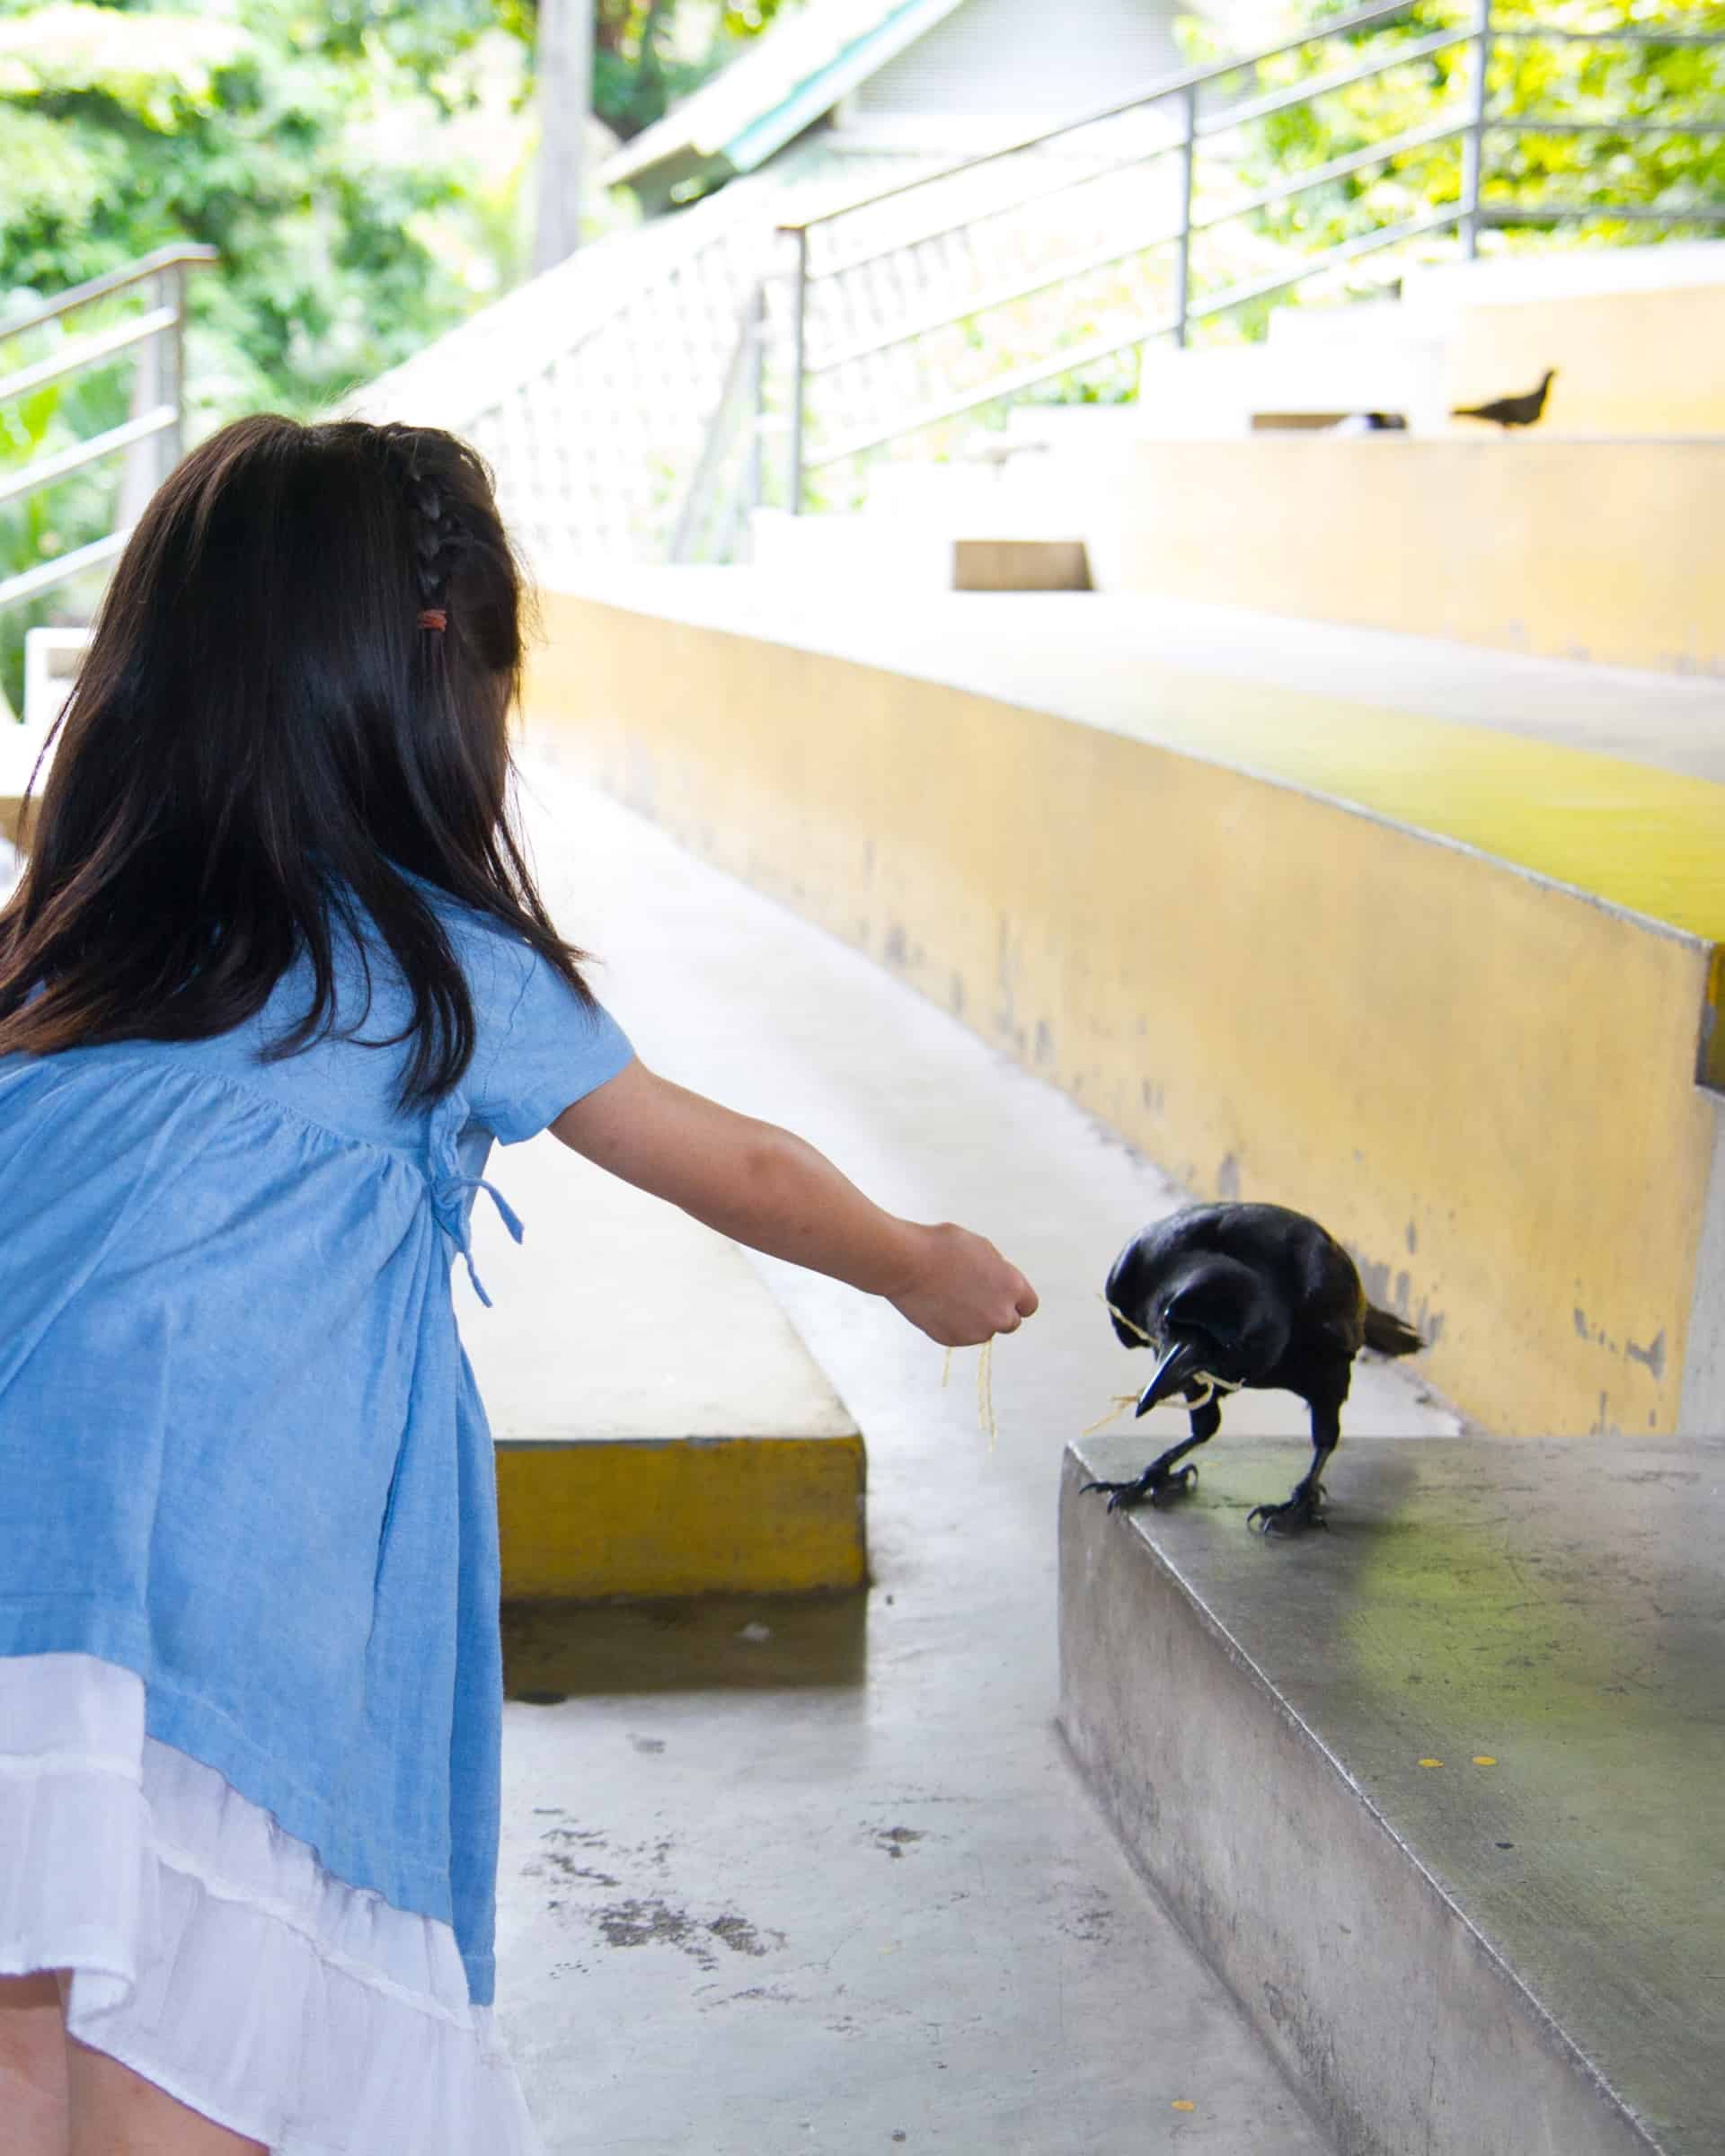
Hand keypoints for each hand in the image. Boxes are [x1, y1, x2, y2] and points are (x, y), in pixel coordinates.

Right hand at [888, 1222, 1038, 1346]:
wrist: (906, 1263)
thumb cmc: (942, 1247)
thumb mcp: (982, 1248)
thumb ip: (999, 1272)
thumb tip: (1000, 1284)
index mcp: (1013, 1287)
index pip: (1029, 1306)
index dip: (1015, 1300)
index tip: (1001, 1295)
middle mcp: (1000, 1314)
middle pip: (1009, 1322)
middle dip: (996, 1312)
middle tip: (974, 1296)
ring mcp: (976, 1331)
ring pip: (982, 1330)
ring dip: (974, 1319)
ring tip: (950, 1295)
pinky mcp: (953, 1340)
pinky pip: (959, 1334)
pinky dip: (952, 1324)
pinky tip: (938, 1304)